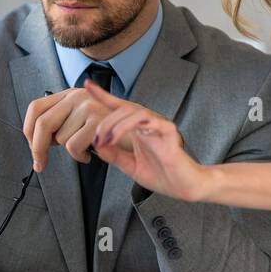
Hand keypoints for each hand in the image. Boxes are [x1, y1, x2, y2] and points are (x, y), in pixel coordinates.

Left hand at [23, 87, 128, 171]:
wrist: (146, 134)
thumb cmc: (113, 131)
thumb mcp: (83, 121)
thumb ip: (63, 122)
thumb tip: (36, 138)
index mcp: (71, 94)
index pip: (35, 108)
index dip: (28, 130)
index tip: (32, 148)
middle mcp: (78, 96)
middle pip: (41, 123)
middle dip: (37, 149)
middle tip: (40, 164)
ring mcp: (88, 106)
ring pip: (59, 139)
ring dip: (70, 151)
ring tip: (85, 150)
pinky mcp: (97, 120)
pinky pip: (73, 146)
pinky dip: (79, 156)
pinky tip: (90, 154)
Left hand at [85, 79, 198, 199]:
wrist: (183, 187)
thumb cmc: (162, 175)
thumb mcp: (129, 165)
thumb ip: (113, 154)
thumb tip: (97, 144)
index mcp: (138, 129)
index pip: (119, 108)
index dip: (103, 95)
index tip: (88, 84)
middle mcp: (149, 124)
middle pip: (124, 109)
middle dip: (106, 122)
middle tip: (97, 140)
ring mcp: (160, 126)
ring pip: (137, 112)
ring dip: (118, 125)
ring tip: (109, 140)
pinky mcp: (170, 133)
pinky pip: (155, 122)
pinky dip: (140, 126)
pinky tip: (130, 136)